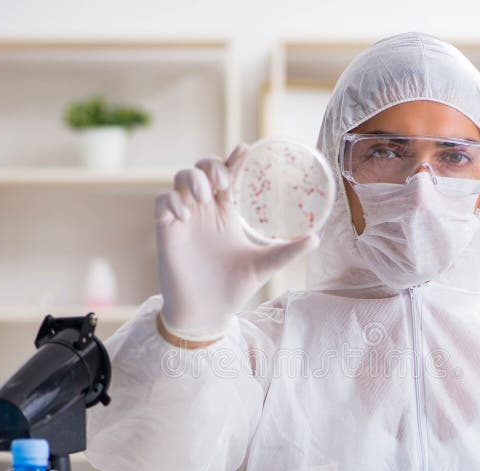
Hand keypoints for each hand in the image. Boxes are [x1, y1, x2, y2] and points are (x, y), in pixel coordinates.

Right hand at [155, 145, 318, 341]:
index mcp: (226, 213)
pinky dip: (172, 202)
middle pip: (202, 169)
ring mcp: (184, 219)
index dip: (234, 160)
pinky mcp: (166, 231)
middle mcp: (205, 211)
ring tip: (205, 196)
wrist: (208, 313)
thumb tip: (317, 239)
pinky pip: (162, 202)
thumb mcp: (264, 265)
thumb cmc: (233, 288)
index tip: (246, 149)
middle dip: (210, 165)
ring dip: (192, 179)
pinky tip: (185, 216)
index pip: (228, 176)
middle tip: (222, 181)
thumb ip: (288, 251)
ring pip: (180, 179)